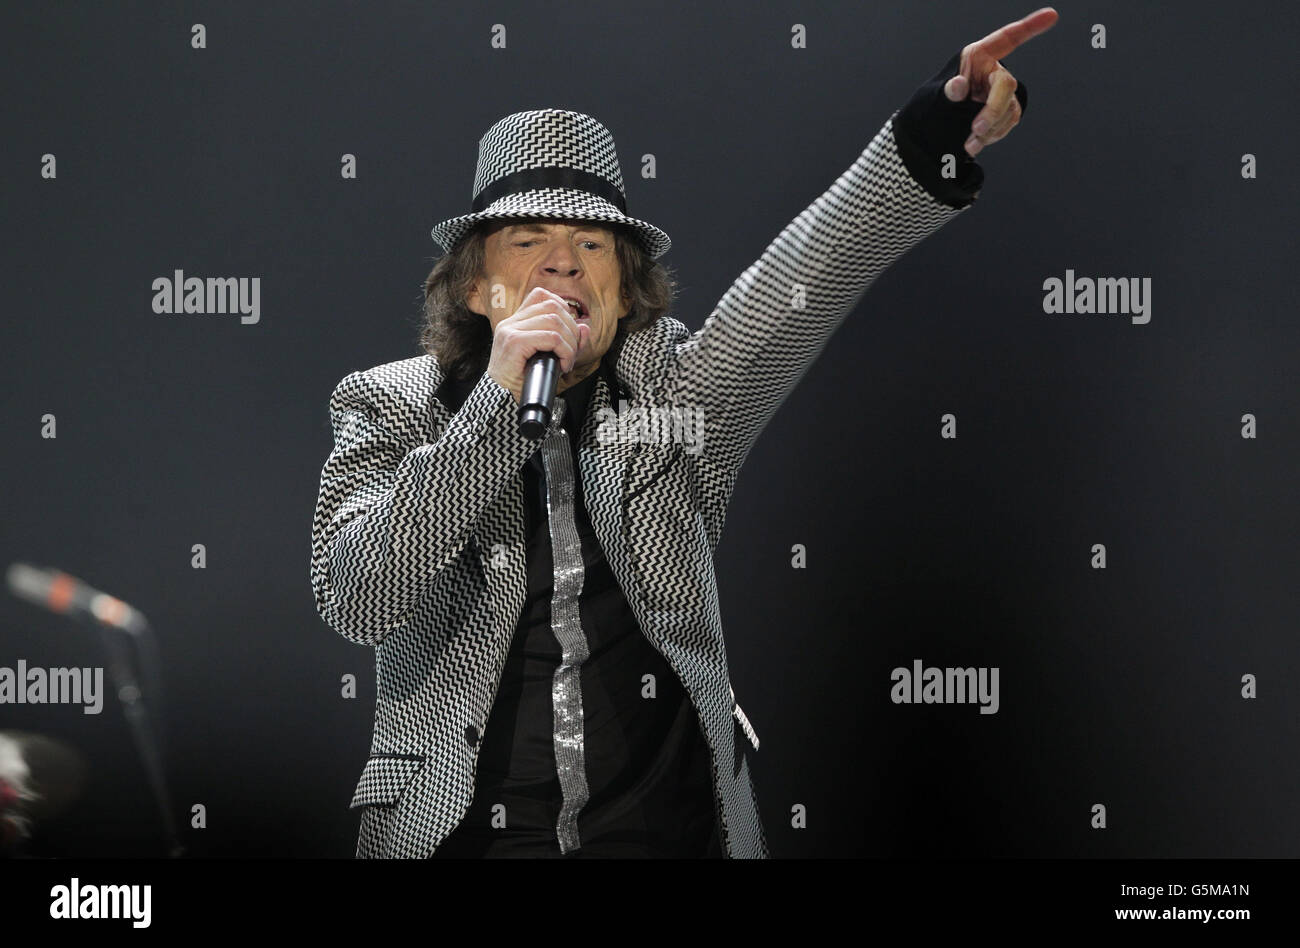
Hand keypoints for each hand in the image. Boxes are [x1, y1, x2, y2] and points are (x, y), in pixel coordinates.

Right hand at [486, 287, 589, 404]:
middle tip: (571, 353)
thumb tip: (584, 328)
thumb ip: (566, 341)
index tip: (567, 333)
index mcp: (514, 323)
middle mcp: (510, 323)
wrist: (501, 402)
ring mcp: (510, 331)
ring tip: (566, 361)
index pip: (541, 296)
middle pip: (552, 306)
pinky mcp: (514, 342)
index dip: (562, 309)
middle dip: (571, 329)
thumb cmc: (522, 383)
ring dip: (569, 342)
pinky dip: (564, 351)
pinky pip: (551, 337)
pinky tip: (562, 365)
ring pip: (554, 320)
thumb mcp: (549, 359)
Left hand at [945, 7, 1057, 155]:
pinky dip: (993, 135)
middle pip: (1007, 86)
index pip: (1008, 38)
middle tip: (976, 130)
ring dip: (990, 130)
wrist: (944, 122)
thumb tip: (957, 85)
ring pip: (1008, 110)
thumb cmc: (943, 99)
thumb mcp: (941, 91)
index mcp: (980, 56)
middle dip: (992, 110)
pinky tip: (978, 141)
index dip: (1030, 26)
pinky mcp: (1007, 110)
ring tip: (970, 142)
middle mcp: (994, 71)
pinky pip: (1007, 123)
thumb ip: (950, 89)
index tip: (1051, 14)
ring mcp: (1003, 92)